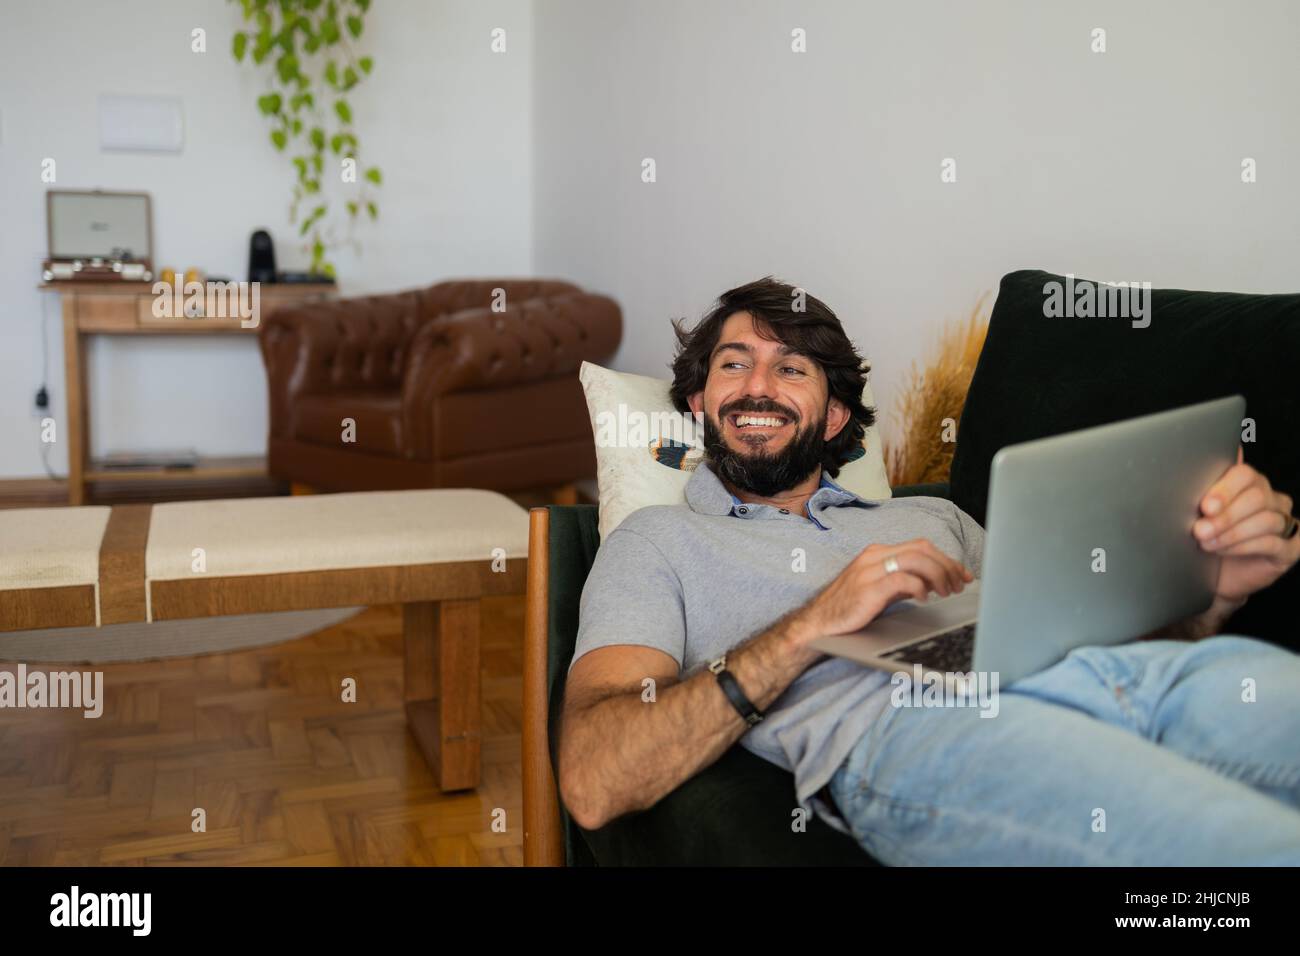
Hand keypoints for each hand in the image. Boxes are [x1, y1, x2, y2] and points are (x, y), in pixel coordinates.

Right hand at [796, 539, 972, 639]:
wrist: (818, 624)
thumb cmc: (850, 608)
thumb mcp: (881, 589)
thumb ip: (904, 581)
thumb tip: (935, 582)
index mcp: (878, 553)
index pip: (920, 546)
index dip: (946, 559)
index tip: (962, 574)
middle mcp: (874, 556)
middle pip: (922, 548)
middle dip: (947, 565)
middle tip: (959, 584)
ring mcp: (869, 571)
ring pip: (915, 559)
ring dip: (938, 575)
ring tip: (946, 592)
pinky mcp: (867, 589)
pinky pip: (901, 579)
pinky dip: (919, 587)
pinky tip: (924, 599)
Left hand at [1194, 447, 1299, 605]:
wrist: (1212, 577)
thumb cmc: (1206, 539)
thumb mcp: (1199, 513)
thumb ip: (1203, 486)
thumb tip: (1202, 452)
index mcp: (1250, 484)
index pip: (1245, 475)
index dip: (1225, 490)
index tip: (1205, 507)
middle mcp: (1272, 499)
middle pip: (1257, 497)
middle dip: (1225, 516)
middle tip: (1200, 530)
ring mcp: (1285, 523)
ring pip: (1265, 520)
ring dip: (1231, 533)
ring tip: (1206, 543)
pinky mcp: (1291, 548)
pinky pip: (1273, 542)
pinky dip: (1244, 546)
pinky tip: (1223, 551)